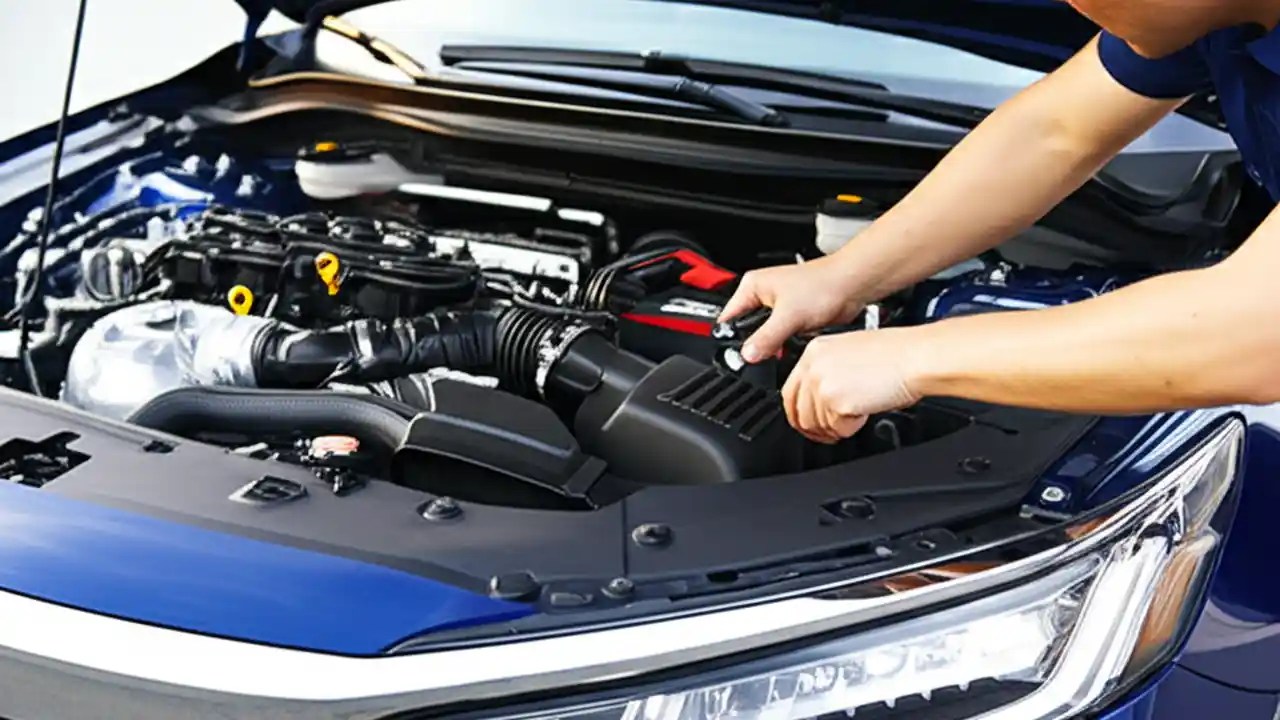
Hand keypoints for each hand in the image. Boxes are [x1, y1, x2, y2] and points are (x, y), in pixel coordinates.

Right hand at [717, 256, 865, 362]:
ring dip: (775, 344)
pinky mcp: (793, 318)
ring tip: (787, 341)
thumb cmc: (823, 285)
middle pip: (747, 330)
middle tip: (768, 350)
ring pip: (766, 336)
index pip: (728, 318)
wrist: (852, 287)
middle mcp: (762, 295)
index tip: (737, 355)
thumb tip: (748, 355)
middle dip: (757, 343)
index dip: (731, 338)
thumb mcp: (788, 316)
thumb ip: (765, 338)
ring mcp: (779, 308)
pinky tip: (797, 341)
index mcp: (752, 287)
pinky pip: (782, 338)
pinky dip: (789, 343)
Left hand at [782, 329, 922, 442]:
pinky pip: (839, 429)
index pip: (790, 392)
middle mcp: (813, 367)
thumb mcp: (848, 352)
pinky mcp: (837, 402)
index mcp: (814, 351)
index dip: (799, 414)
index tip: (808, 423)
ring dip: (837, 427)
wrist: (914, 357)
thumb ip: (827, 372)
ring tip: (857, 416)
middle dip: (815, 428)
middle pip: (799, 413)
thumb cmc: (894, 355)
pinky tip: (865, 413)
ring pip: (818, 424)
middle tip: (830, 433)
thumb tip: (818, 399)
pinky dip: (852, 428)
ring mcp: (822, 385)